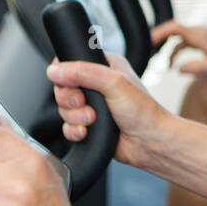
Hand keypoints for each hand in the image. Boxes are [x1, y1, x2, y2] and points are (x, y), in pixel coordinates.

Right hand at [48, 52, 168, 169]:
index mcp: (105, 66)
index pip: (71, 62)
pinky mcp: (89, 125)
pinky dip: (74, 131)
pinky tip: (87, 131)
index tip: (72, 84)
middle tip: (83, 103)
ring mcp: (92, 106)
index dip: (65, 74)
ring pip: (64, 109)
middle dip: (69, 99)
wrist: (151, 143)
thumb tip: (56, 70)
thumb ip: (84, 72)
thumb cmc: (144, 112)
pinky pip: (68, 127)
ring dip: (75, 117)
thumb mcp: (114, 83)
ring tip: (92, 119)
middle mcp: (97, 85)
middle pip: (63, 88)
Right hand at [151, 20, 206, 76]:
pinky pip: (184, 42)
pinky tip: (175, 65)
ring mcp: (200, 36)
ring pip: (178, 37)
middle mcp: (198, 32)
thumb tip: (178, 69)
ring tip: (160, 62)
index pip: (174, 28)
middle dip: (159, 38)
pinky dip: (176, 50)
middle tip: (148, 49)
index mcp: (198, 35)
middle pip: (173, 30)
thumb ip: (195, 68)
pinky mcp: (203, 41)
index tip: (149, 41)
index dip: (159, 33)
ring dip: (168, 47)